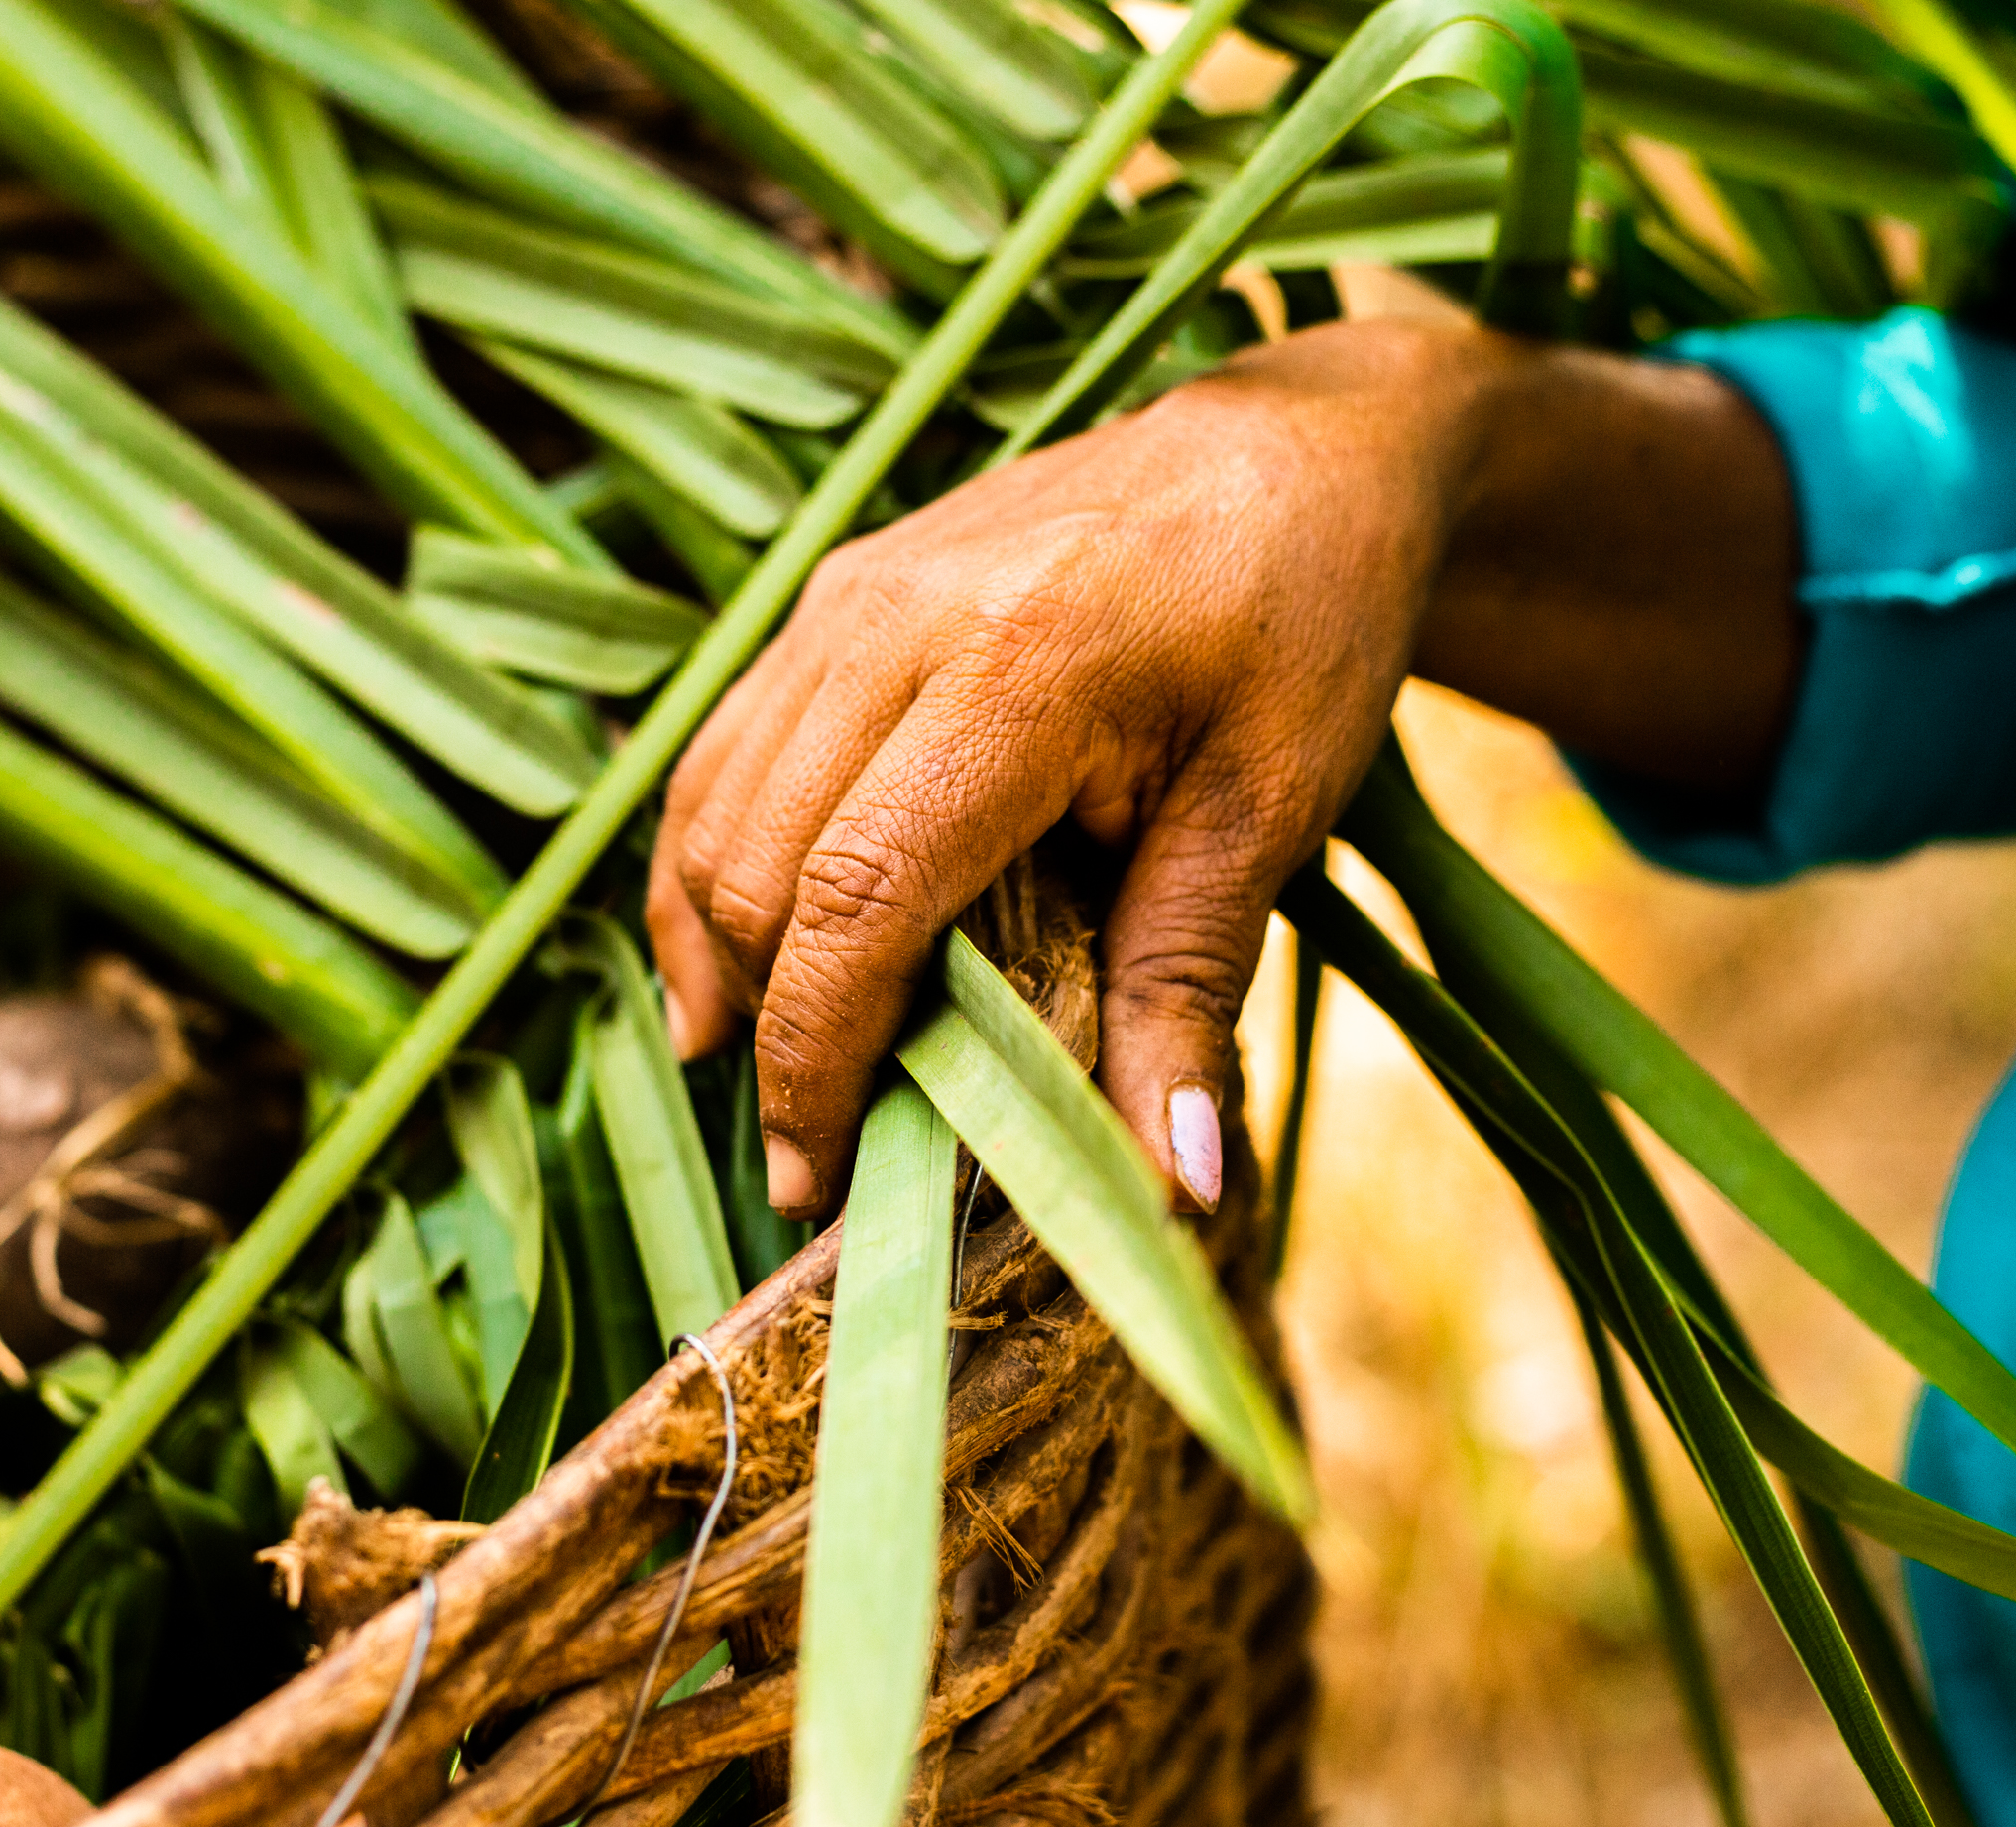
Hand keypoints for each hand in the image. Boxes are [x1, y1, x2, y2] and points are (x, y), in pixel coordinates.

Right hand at [648, 315, 1795, 1219]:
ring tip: (755, 1076)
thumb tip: (1162, 1186)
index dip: (815, 1054)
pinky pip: (725, 751)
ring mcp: (846, 593)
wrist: (1295, 451)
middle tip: (810, 1158)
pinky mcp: (832, 592)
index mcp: (1018, 669)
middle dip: (761, 1029)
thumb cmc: (1304, 628)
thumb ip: (1186, 991)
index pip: (855, 894)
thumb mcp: (1271, 812)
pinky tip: (737, 963)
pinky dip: (711, 868)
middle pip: (754, 863)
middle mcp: (895, 618)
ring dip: (712, 955)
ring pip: (711, 808)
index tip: (818, 1178)